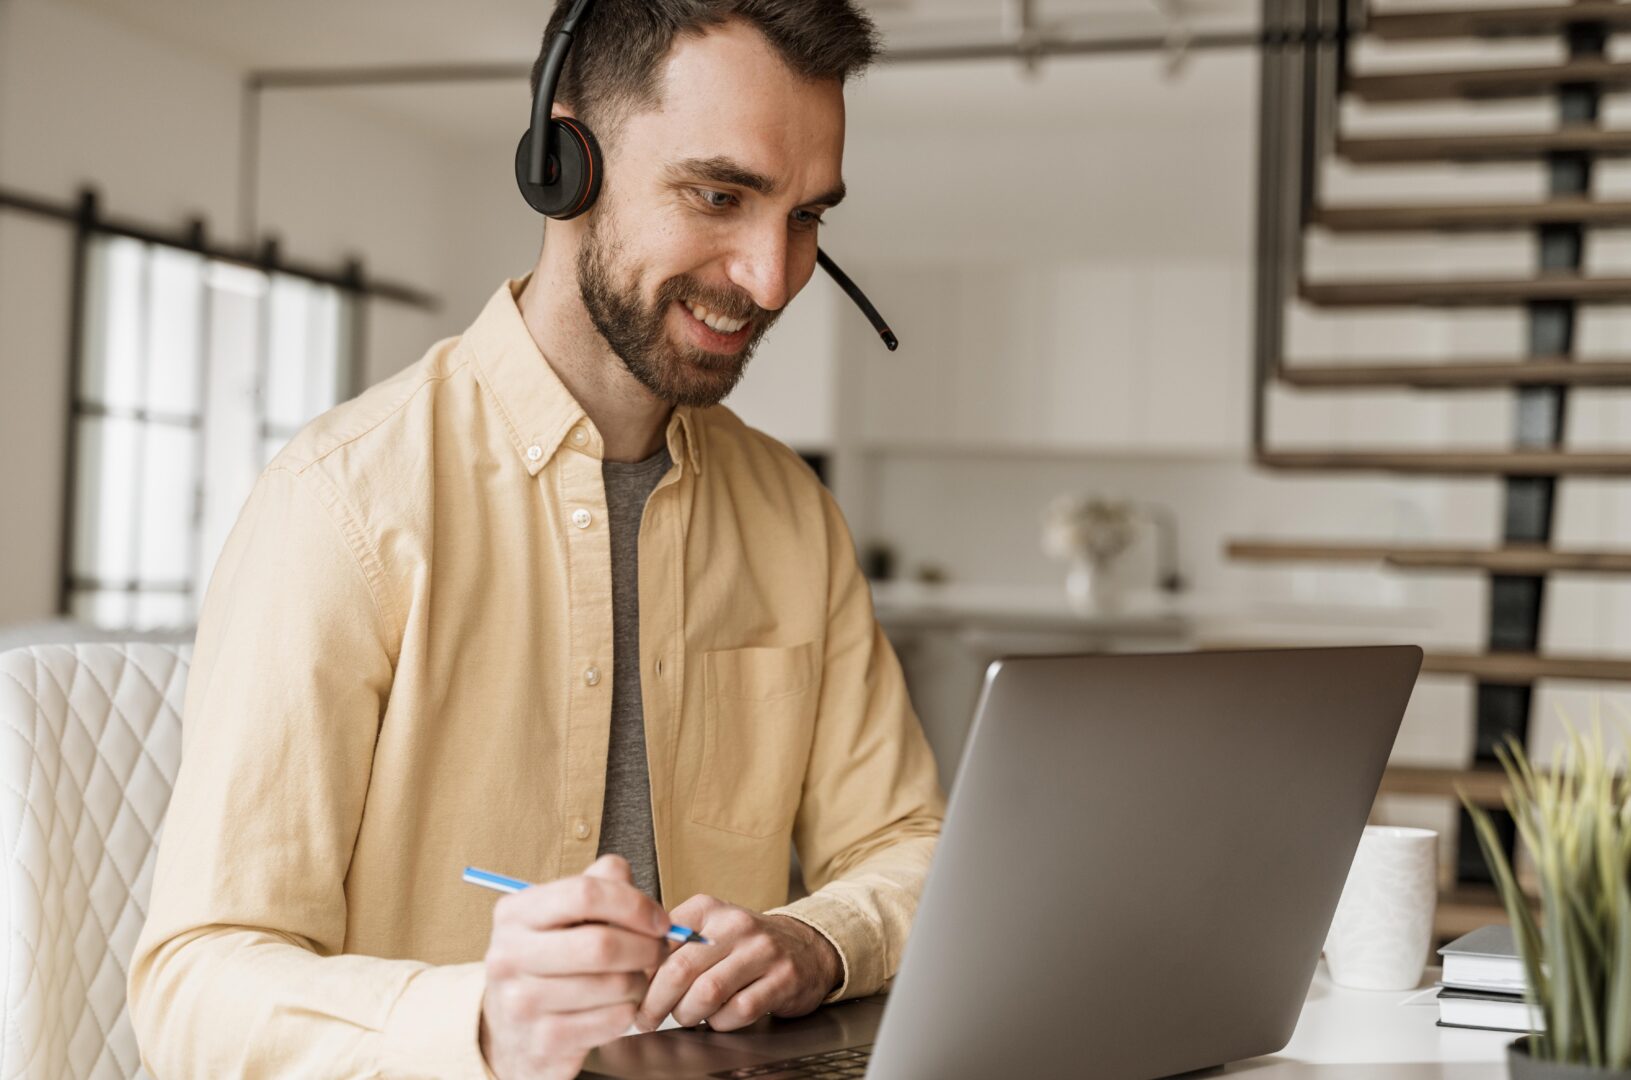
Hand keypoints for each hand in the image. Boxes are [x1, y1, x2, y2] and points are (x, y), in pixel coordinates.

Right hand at [480, 855, 671, 1079]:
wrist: (513, 1031)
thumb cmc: (551, 961)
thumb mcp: (563, 914)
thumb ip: (602, 885)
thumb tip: (642, 897)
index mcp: (514, 913)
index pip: (585, 893)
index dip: (633, 904)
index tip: (658, 920)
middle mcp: (507, 956)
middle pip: (602, 944)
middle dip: (646, 947)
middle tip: (659, 951)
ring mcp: (521, 1003)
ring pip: (614, 984)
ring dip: (640, 982)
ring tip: (636, 979)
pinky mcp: (543, 1042)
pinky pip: (613, 1019)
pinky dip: (629, 1011)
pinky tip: (619, 1006)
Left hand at [635, 895, 840, 1032]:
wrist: (806, 947)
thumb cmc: (743, 945)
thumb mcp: (708, 929)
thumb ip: (671, 945)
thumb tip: (629, 974)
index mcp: (708, 908)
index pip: (660, 941)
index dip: (641, 973)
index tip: (631, 992)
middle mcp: (736, 924)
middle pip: (680, 969)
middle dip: (656, 1003)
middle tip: (646, 1020)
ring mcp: (762, 950)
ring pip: (708, 992)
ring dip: (688, 1014)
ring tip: (686, 1017)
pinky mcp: (782, 979)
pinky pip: (738, 1011)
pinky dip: (720, 1023)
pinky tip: (719, 1018)